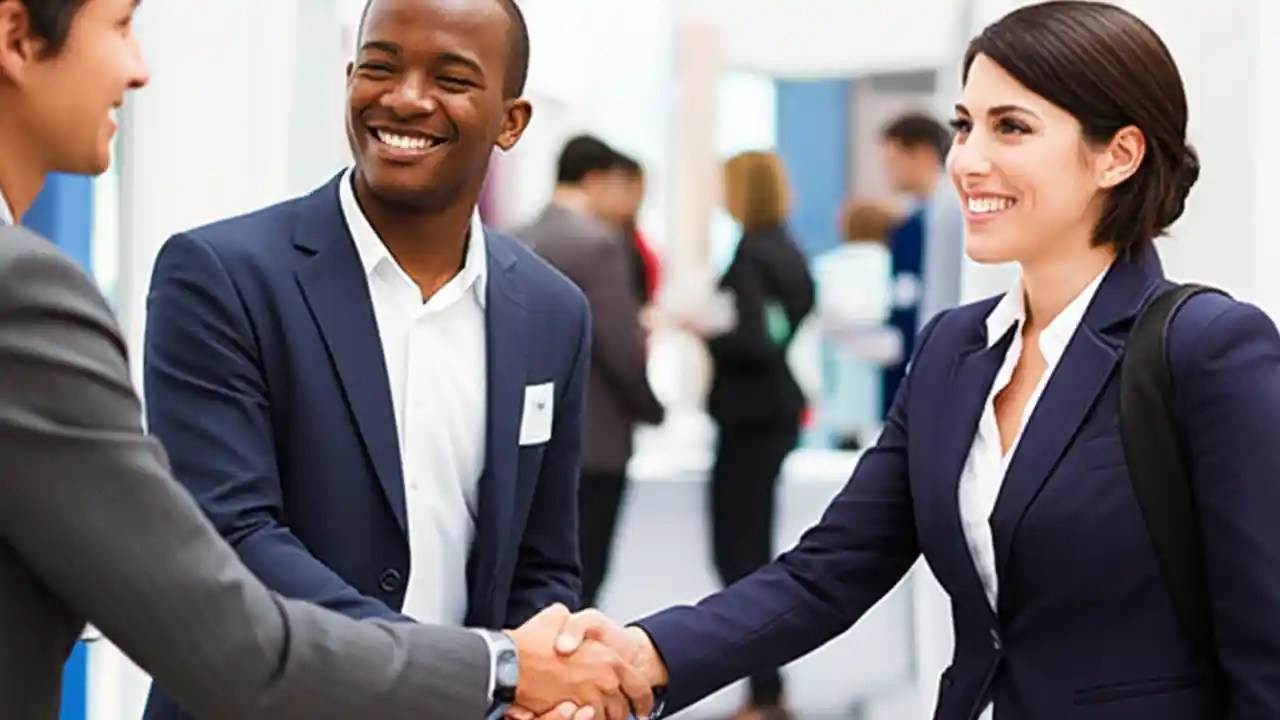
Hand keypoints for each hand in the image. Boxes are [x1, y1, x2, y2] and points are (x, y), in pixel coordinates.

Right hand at [505, 604, 653, 719]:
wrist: (508, 663)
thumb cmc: (530, 641)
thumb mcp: (556, 616)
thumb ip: (570, 620)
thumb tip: (568, 617)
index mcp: (608, 659)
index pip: (638, 686)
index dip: (643, 700)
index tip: (643, 708)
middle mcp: (603, 681)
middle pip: (622, 708)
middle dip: (620, 713)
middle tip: (619, 715)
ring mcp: (588, 699)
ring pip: (606, 719)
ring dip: (603, 719)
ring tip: (596, 716)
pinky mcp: (571, 713)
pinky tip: (580, 717)